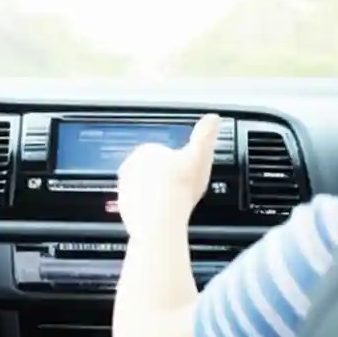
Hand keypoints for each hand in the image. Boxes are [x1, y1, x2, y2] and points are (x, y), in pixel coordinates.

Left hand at [115, 114, 219, 236]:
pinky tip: (161, 214)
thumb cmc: (180, 186)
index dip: (177, 164)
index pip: (162, 153)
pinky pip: (138, 205)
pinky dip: (148, 209)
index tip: (185, 174)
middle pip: (152, 170)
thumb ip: (206, 135)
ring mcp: (125, 187)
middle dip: (164, 178)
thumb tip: (214, 117)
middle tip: (180, 190)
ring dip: (156, 194)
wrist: (160, 219)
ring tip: (172, 204)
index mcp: (146, 151)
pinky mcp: (123, 206)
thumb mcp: (199, 155)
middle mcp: (130, 166)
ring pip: (144, 187)